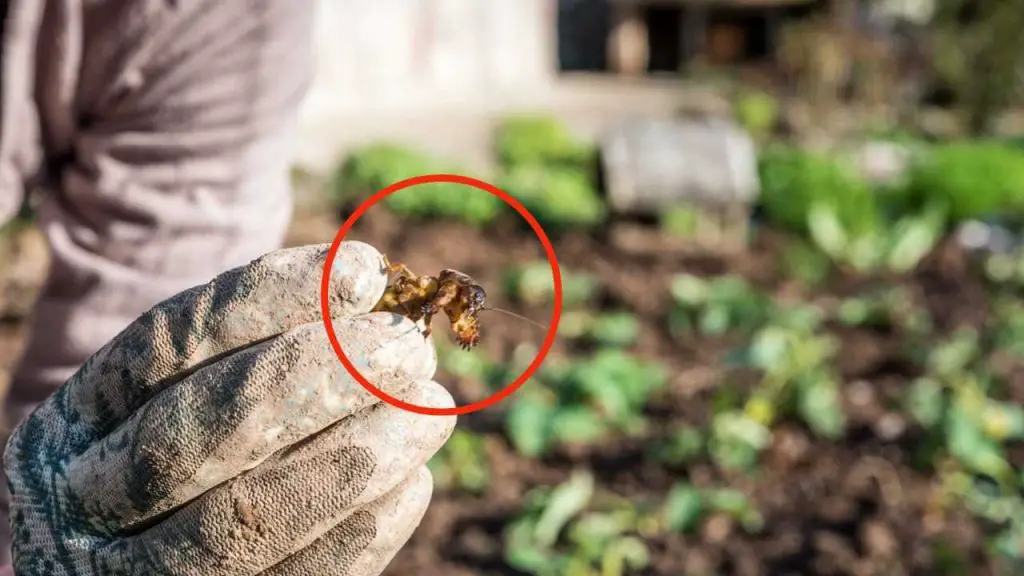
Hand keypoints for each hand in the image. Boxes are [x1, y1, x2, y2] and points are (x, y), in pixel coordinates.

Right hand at [2, 241, 454, 574]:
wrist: (122, 556)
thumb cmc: (175, 445)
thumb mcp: (176, 391)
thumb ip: (250, 345)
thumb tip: (367, 290)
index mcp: (73, 424)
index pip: (166, 346)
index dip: (269, 300)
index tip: (365, 272)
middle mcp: (88, 502)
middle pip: (195, 435)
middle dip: (317, 379)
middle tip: (408, 344)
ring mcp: (138, 574)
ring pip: (244, 519)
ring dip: (356, 455)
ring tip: (431, 408)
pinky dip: (360, 532)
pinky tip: (414, 482)